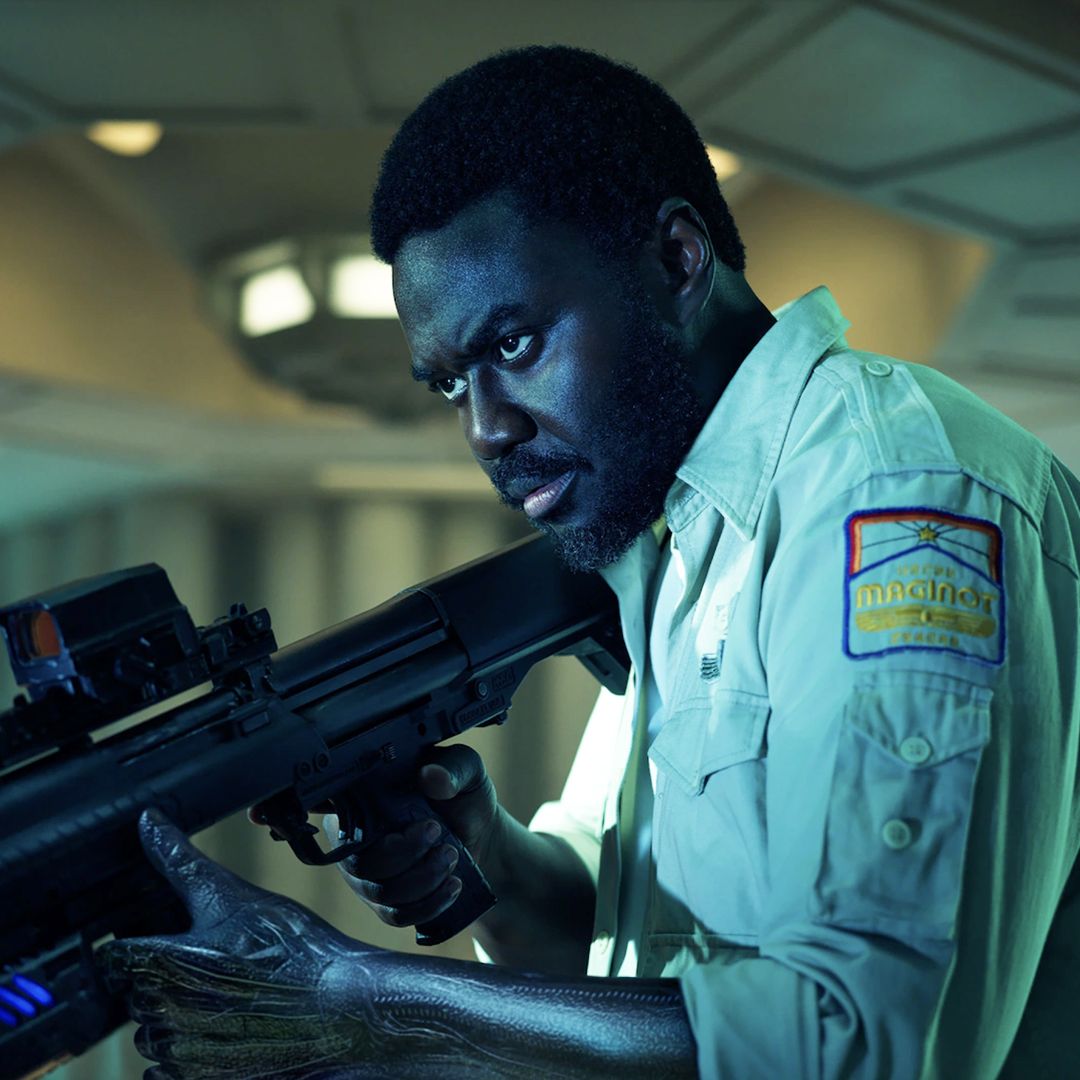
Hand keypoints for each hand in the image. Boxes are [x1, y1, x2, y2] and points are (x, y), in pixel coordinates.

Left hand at [99, 809, 391, 1078]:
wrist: (342, 1011)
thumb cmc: (293, 950)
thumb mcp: (236, 895)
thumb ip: (180, 860)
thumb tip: (148, 823)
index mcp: (159, 961)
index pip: (114, 955)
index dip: (143, 943)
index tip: (170, 940)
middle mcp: (158, 1012)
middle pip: (137, 994)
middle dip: (168, 980)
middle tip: (220, 966)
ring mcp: (175, 1055)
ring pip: (153, 1033)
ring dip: (178, 1020)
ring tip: (230, 999)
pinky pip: (165, 1073)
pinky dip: (188, 1054)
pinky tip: (228, 1031)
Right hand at [324, 744, 501, 930]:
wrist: (482, 835)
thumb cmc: (464, 796)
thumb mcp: (466, 771)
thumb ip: (452, 768)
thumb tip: (431, 777)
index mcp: (363, 800)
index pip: (338, 819)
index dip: (363, 829)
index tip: (413, 823)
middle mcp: (355, 840)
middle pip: (360, 864)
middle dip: (406, 855)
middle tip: (440, 834)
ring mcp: (366, 875)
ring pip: (380, 893)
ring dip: (423, 879)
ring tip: (451, 856)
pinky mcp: (385, 902)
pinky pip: (396, 916)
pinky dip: (428, 904)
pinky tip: (453, 885)